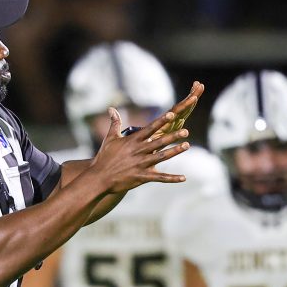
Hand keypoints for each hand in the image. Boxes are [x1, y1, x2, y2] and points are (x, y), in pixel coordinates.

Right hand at [88, 82, 203, 194]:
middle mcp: (139, 151)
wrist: (99, 178)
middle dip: (173, 136)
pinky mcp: (142, 177)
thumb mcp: (110, 138)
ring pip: (162, 157)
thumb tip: (111, 108)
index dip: (161, 121)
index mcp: (133, 141)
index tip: (172, 114)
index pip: (150, 129)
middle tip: (186, 131)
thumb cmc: (104, 157)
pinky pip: (160, 178)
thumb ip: (114, 122)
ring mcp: (141, 164)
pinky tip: (183, 178)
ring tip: (187, 145)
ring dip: (175, 151)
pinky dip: (172, 178)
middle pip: (159, 142)